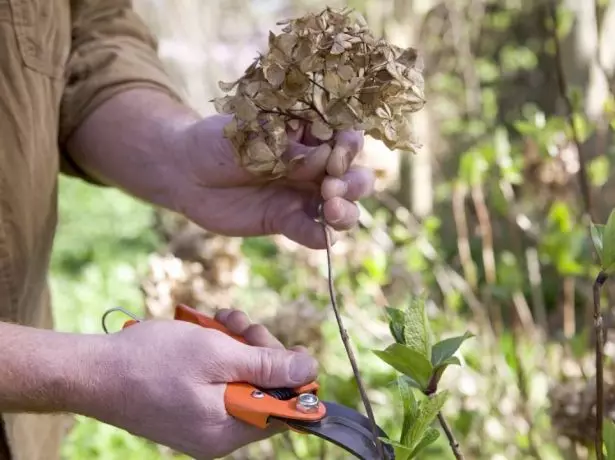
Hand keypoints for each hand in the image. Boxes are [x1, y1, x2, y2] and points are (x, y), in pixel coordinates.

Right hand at [79, 310, 317, 458]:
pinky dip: (219, 354)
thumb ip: (266, 366)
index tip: (293, 349)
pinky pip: (218, 381)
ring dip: (239, 345)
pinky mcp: (188, 407)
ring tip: (223, 320)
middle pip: (263, 391)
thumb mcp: (217, 355)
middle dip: (260, 351)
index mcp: (227, 430)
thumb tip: (310, 371)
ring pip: (241, 379)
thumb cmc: (152, 361)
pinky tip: (211, 330)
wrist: (93, 370)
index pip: (283, 412)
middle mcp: (217, 434)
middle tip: (243, 325)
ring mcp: (200, 421)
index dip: (293, 379)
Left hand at [169, 114, 374, 248]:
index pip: (345, 136)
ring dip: (347, 211)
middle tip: (332, 186)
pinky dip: (323, 237)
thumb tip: (322, 159)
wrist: (186, 173)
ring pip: (343, 206)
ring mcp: (303, 195)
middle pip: (353, 174)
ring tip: (332, 210)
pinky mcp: (288, 221)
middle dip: (353, 182)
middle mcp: (314, 165)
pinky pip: (313, 232)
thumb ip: (286, 149)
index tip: (336, 153)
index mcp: (309, 134)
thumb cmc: (217, 142)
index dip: (350, 146)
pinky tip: (321, 236)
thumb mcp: (250, 137)